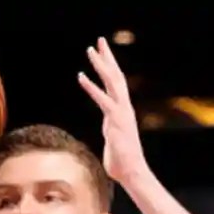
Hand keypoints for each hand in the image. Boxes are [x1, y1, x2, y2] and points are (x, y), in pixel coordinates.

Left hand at [78, 37, 148, 183]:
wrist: (132, 172)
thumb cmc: (122, 162)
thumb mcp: (113, 142)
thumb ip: (111, 134)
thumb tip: (110, 137)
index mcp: (122, 111)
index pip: (116, 84)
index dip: (109, 68)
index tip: (103, 54)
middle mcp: (123, 108)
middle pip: (116, 77)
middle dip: (107, 58)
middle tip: (100, 41)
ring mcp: (121, 113)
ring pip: (111, 82)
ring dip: (101, 65)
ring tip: (90, 49)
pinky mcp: (115, 121)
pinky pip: (102, 100)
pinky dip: (91, 87)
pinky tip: (81, 76)